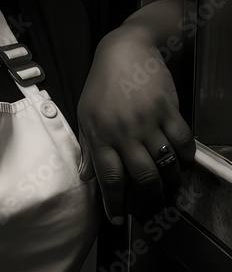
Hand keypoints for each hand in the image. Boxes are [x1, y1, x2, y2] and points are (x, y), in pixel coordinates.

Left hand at [77, 30, 194, 223]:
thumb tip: (86, 177)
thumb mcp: (85, 114)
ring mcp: (147, 121)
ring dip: (171, 182)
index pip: (108, 177)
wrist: (124, 52)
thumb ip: (88, 148)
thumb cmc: (102, 86)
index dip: (114, 202)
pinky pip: (183, 142)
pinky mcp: (168, 110)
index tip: (117, 219)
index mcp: (99, 134)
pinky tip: (183, 163)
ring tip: (171, 189)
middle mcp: (122, 131)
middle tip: (155, 209)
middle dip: (150, 199)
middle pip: (142, 176)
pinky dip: (186, 157)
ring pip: (165, 163)